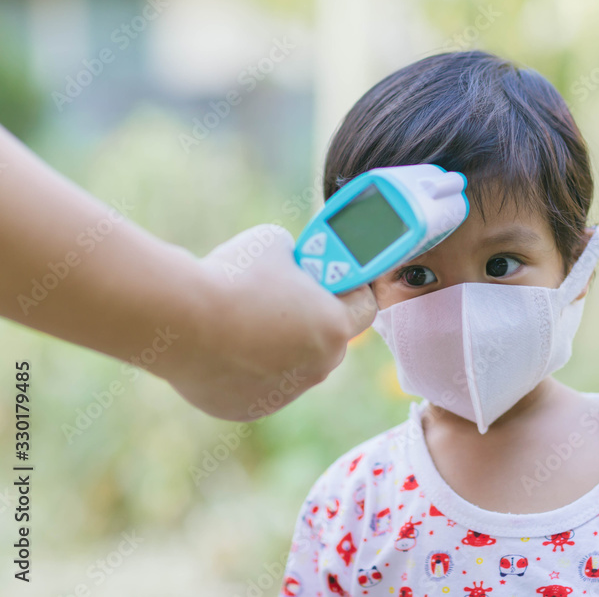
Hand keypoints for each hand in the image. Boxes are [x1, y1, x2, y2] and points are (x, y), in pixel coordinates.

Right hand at [163, 224, 376, 420]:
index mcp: (334, 328)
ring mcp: (284, 394)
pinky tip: (222, 346)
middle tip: (282, 296)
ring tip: (241, 319)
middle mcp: (318, 367)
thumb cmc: (234, 275)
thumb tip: (292, 265)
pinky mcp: (249, 409)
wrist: (179, 318)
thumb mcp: (276, 244)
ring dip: (277, 346)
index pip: (365, 308)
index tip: (333, 279)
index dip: (351, 290)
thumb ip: (296, 261)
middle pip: (327, 340)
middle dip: (310, 318)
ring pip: (292, 366)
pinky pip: (257, 385)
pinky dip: (246, 368)